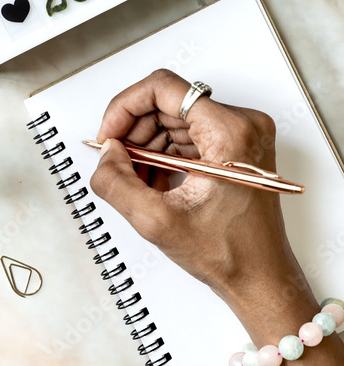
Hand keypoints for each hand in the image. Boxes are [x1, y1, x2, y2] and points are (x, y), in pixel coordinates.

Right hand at [90, 69, 305, 312]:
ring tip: (134, 179)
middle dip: (133, 131)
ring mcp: (242, 135)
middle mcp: (242, 125)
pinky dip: (163, 154)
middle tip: (115, 162)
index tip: (108, 135)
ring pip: (174, 119)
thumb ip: (117, 183)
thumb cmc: (230, 254)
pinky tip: (152, 182)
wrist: (260, 278)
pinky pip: (188, 136)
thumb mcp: (157, 221)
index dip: (125, 107)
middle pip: (167, 103)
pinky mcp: (236, 148)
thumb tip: (105, 154)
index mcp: (231, 132)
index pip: (163, 88)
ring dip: (146, 146)